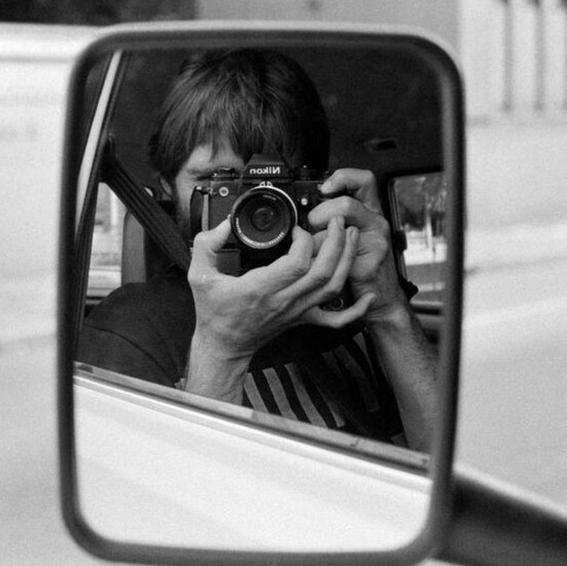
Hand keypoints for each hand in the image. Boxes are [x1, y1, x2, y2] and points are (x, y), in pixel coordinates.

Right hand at [188, 215, 375, 362]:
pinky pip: (336, 318)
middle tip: (336, 220)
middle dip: (335, 241)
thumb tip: (224, 225)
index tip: (296, 228)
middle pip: (323, 271)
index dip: (303, 240)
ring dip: (347, 259)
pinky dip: (357, 309)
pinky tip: (367, 296)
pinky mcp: (302, 318)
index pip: (296, 263)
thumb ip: (206, 245)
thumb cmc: (214, 313)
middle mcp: (284, 300)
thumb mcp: (199, 276)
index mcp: (261, 288)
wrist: (223, 345)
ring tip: (350, 236)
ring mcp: (297, 310)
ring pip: (333, 286)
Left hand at [309, 169, 404, 322]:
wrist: (378, 298)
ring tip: (316, 244)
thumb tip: (304, 211)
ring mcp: (375, 241)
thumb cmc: (359, 264)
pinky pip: (339, 252)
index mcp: (370, 211)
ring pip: (342, 225)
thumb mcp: (347, 234)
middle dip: (321, 213)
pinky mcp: (369, 262)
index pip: (363, 180)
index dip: (343, 178)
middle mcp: (376, 222)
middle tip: (313, 225)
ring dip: (320, 234)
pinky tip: (320, 260)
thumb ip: (332, 219)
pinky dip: (323, 255)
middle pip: (347, 203)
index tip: (324, 188)